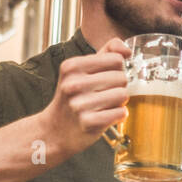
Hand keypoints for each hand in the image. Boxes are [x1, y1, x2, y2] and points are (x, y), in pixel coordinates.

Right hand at [39, 37, 131, 155]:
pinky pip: (121, 113)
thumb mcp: (82, 69)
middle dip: (119, 87)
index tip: (106, 77)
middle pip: (122, 77)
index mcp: (72, 66)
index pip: (116, 59)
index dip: (117, 69)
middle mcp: (73, 84)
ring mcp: (79, 104)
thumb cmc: (73, 97)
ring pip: (123, 95)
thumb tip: (128, 50)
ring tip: (104, 106)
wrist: (54, 130)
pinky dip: (118, 115)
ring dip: (119, 102)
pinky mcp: (88, 122)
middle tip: (105, 94)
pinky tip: (105, 116)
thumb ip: (106, 53)